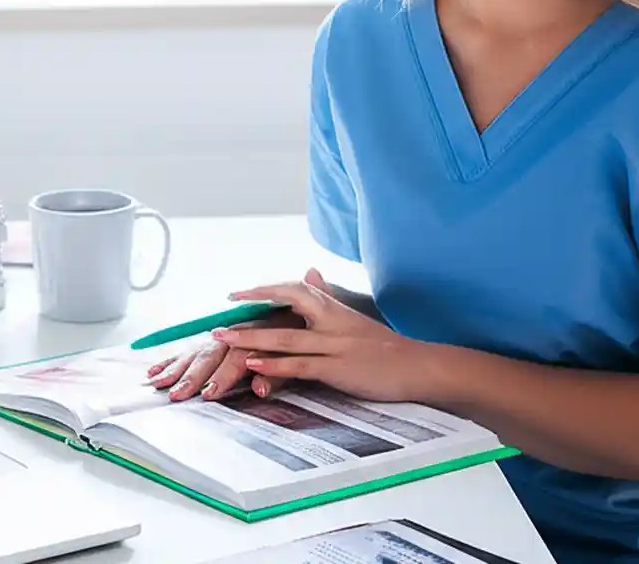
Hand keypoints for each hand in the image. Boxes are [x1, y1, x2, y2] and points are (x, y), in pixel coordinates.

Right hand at [146, 308, 304, 401]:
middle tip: (177, 394)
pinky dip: (171, 360)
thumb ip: (278, 374)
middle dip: (192, 375)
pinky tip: (154, 371)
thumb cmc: (299, 338)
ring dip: (176, 368)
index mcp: (257, 334)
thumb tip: (260, 389)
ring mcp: (221, 336)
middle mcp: (235, 332)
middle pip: (210, 354)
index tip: (209, 393)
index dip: (222, 376)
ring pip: (195, 351)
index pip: (236, 357)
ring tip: (158, 383)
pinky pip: (190, 350)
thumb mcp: (296, 357)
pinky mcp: (213, 339)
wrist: (297, 309)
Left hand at [216, 269, 426, 401]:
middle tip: (220, 314)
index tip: (238, 294)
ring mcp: (335, 345)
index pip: (294, 289)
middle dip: (250, 310)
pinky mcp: (339, 369)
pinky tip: (254, 366)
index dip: (265, 290)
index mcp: (334, 309)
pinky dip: (275, 365)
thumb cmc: (385, 347)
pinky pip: (301, 365)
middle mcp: (332, 322)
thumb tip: (309, 271)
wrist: (418, 367)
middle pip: (286, 308)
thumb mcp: (354, 317)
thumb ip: (327, 296)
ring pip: (287, 338)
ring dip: (251, 339)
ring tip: (223, 339)